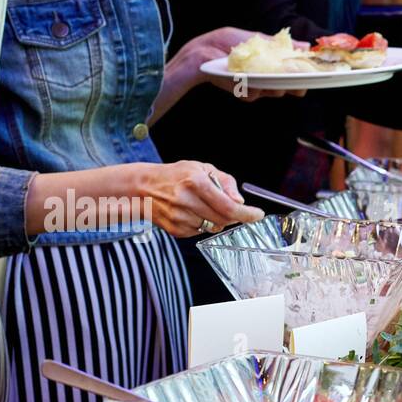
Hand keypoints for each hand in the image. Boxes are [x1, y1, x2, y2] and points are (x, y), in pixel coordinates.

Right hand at [128, 161, 264, 237]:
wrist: (144, 187)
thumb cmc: (175, 175)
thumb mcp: (202, 168)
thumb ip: (225, 182)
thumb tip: (239, 201)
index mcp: (195, 182)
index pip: (228, 206)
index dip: (247, 214)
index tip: (257, 215)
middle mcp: (186, 200)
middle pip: (224, 220)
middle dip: (233, 216)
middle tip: (230, 208)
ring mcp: (180, 217)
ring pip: (213, 228)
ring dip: (217, 220)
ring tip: (204, 206)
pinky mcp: (176, 230)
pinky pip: (200, 232)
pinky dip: (203, 225)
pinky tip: (192, 213)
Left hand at [172, 27, 307, 100]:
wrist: (201, 52)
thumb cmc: (227, 43)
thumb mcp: (256, 39)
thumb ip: (280, 44)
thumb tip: (306, 44)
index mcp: (271, 64)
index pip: (293, 74)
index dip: (303, 77)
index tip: (313, 77)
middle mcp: (266, 77)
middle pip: (287, 88)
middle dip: (293, 86)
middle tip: (297, 84)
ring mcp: (255, 86)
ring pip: (272, 92)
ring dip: (271, 85)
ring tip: (262, 75)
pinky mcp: (243, 92)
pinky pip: (254, 94)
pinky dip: (250, 87)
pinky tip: (242, 80)